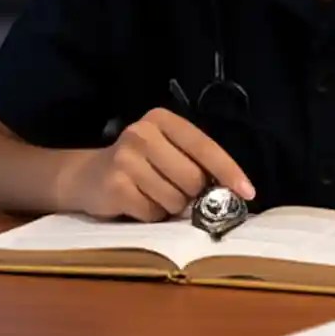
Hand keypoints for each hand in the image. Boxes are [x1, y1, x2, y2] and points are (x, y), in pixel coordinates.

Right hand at [62, 108, 254, 221]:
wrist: (87, 176)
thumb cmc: (139, 165)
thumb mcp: (166, 151)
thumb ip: (194, 163)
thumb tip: (231, 193)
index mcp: (161, 120)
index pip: (204, 146)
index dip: (228, 171)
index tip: (247, 192)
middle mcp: (142, 133)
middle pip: (192, 178)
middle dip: (191, 195)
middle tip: (176, 193)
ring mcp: (126, 158)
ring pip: (174, 199)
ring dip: (169, 207)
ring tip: (151, 195)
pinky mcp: (115, 185)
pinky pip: (152, 213)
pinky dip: (151, 216)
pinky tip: (136, 203)